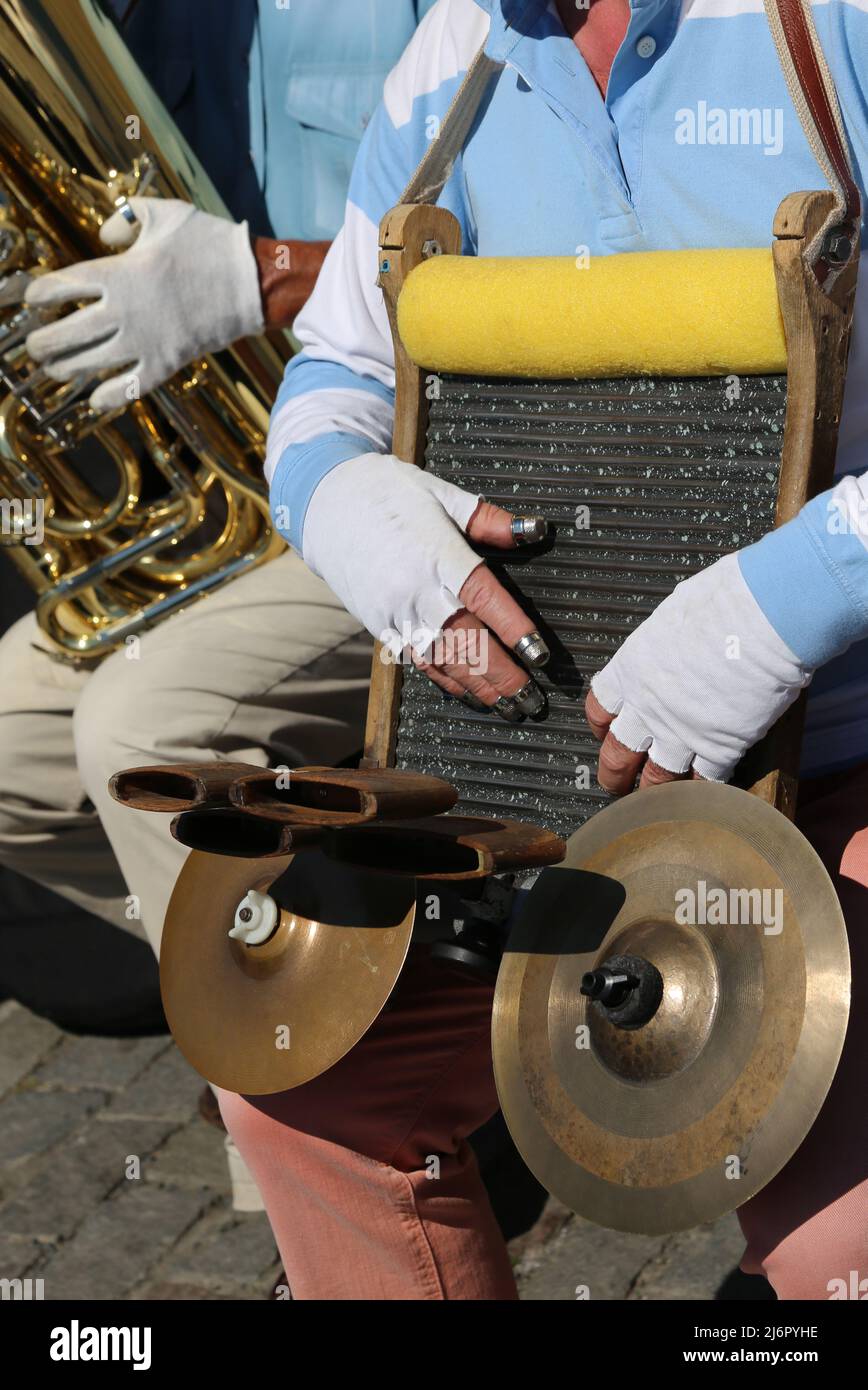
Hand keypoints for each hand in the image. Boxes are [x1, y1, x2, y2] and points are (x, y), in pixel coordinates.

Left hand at [25, 198, 263, 410]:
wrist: (251, 282)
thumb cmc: (208, 244)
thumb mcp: (164, 212)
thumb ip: (125, 218)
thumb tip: (103, 236)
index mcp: (117, 273)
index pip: (61, 287)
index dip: (39, 295)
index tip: (33, 300)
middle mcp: (123, 311)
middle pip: (66, 333)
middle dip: (42, 342)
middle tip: (34, 346)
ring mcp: (143, 342)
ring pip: (90, 364)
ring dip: (65, 369)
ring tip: (53, 370)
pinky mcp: (165, 363)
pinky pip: (129, 387)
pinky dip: (108, 397)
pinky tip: (93, 399)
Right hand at [301, 453, 550, 718]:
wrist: (326, 503)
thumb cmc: (390, 494)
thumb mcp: (443, 495)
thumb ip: (491, 520)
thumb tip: (538, 531)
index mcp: (437, 553)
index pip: (482, 597)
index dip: (512, 628)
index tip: (539, 654)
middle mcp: (415, 588)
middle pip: (465, 640)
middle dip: (501, 674)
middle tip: (532, 698)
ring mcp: (394, 611)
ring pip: (441, 661)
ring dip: (477, 687)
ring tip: (510, 707)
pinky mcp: (378, 624)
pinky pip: (416, 661)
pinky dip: (446, 682)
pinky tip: (471, 695)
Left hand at [585, 552, 811, 793]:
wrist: (766, 616)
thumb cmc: (725, 600)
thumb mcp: (675, 614)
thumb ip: (665, 641)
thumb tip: (673, 641)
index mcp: (632, 670)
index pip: (600, 709)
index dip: (601, 725)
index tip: (606, 731)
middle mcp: (648, 706)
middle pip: (617, 754)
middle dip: (614, 773)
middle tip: (617, 783)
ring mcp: (681, 731)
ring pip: (656, 778)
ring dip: (654, 791)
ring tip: (655, 801)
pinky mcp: (720, 747)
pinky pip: (705, 780)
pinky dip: (704, 787)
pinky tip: (705, 789)